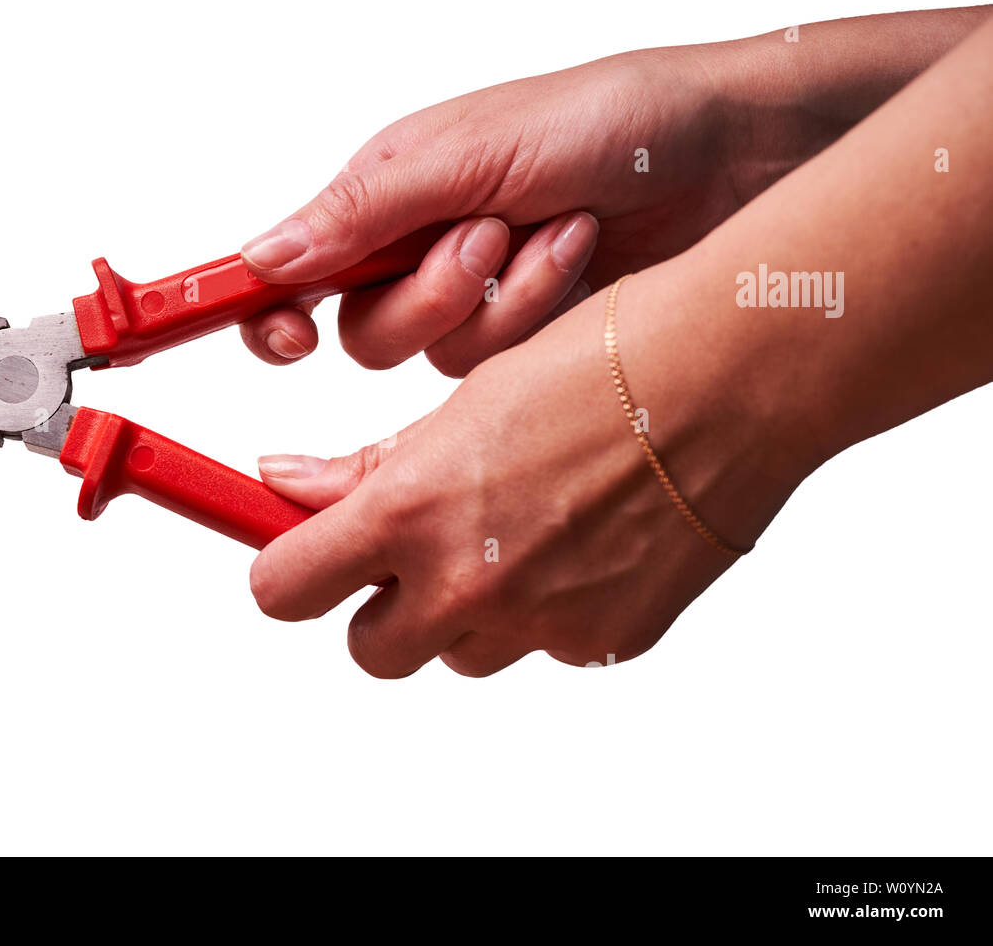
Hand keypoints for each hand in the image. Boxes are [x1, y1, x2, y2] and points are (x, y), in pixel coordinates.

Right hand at [239, 45, 741, 374]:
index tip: (289, 336)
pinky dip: (541, 312)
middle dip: (428, 295)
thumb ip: (363, 211)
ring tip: (558, 232)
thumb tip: (263, 257)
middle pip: (365, 333)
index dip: (272, 313)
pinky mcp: (531, 339)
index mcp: (388, 196)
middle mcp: (421, 252)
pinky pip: (500, 368)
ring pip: (436, 359)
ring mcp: (479, 299)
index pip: (294, 271)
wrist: (726, 153)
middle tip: (486, 239)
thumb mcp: (470, 152)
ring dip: (502, 298)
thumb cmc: (606, 119)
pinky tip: (580, 257)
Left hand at [248, 261, 812, 676]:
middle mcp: (469, 585)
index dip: (284, 572)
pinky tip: (581, 542)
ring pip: (460, 655)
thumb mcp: (463, 400)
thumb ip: (366, 467)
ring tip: (516, 531)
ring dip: (465, 612)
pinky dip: (544, 609)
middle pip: (369, 650)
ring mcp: (540, 625)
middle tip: (413, 552)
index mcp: (412, 512)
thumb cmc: (601, 362)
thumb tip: (284, 484)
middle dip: (379, 607)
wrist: (734, 380)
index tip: (296, 553)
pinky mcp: (605, 644)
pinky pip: (542, 647)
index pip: (284, 589)